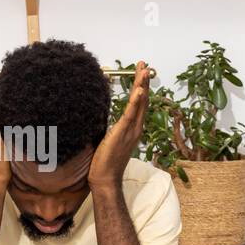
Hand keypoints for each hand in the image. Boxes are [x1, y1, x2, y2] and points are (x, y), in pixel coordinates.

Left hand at [90, 62, 148, 191]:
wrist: (105, 179)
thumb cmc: (103, 163)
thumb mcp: (107, 139)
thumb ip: (108, 126)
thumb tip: (99, 115)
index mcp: (132, 129)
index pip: (138, 104)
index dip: (140, 88)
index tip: (140, 73)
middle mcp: (135, 128)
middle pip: (142, 100)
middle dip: (143, 81)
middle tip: (144, 65)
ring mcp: (131, 131)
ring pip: (139, 104)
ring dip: (142, 86)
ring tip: (144, 70)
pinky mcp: (122, 133)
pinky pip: (130, 115)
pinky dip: (136, 102)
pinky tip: (139, 90)